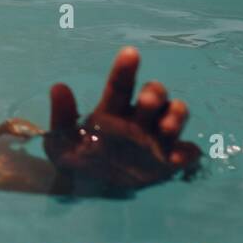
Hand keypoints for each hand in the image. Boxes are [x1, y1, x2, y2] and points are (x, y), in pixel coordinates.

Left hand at [44, 47, 200, 193]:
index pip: (120, 85)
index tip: (130, 52)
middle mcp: (138, 119)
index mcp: (112, 110)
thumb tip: (57, 87)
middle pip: (154, 96)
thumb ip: (62, 116)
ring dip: (175, 116)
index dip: (125, 69)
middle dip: (154, 94)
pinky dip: (185, 152)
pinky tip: (175, 158)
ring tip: (166, 127)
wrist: (90, 190)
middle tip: (147, 99)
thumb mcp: (60, 141)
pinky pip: (185, 152)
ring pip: (175, 116)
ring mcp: (156, 138)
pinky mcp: (169, 159)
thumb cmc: (77, 158)